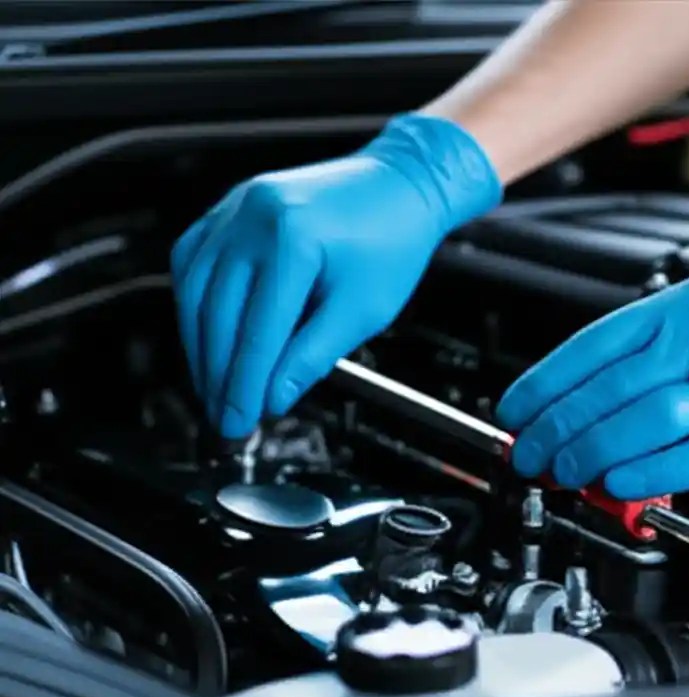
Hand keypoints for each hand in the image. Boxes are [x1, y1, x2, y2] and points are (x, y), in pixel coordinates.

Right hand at [170, 114, 501, 437]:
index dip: (246, 384)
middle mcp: (255, 217)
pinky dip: (193, 305)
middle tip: (225, 417)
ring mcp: (236, 208)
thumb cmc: (391, 240)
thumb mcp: (364, 308)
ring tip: (213, 388)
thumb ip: (314, 354)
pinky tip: (203, 337)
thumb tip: (275, 395)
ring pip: (194, 290)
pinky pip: (193, 261)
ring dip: (198, 347)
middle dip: (218, 375)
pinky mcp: (229, 208)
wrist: (399, 186)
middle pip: (218, 314)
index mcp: (294, 238)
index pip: (258, 331)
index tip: (242, 421)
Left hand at [496, 266, 688, 499]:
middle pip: (610, 388)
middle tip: (529, 453)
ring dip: (593, 452)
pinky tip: (621, 486)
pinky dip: (650, 473)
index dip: (547, 381)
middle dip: (557, 426)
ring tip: (564, 472)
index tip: (517, 410)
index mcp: (687, 307)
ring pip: (644, 422)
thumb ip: (662, 356)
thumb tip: (600, 406)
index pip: (596, 346)